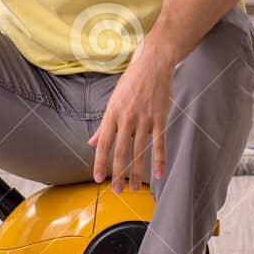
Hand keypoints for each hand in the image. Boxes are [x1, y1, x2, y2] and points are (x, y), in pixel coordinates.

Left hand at [89, 48, 173, 191]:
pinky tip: (158, 174)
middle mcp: (127, 118)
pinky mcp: (160, 118)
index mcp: (113, 113)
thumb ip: (104, 125)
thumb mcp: (113, 100)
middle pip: (121, 151)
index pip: (104, 143)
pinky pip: (159, 143)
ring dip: (136, 172)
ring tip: (133, 188)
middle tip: (116, 190)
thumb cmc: (132, 81)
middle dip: (118, 173)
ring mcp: (145, 118)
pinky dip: (159, 160)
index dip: (100, 162)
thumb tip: (92, 143)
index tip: (98, 178)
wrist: (153, 63)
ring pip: (139, 151)